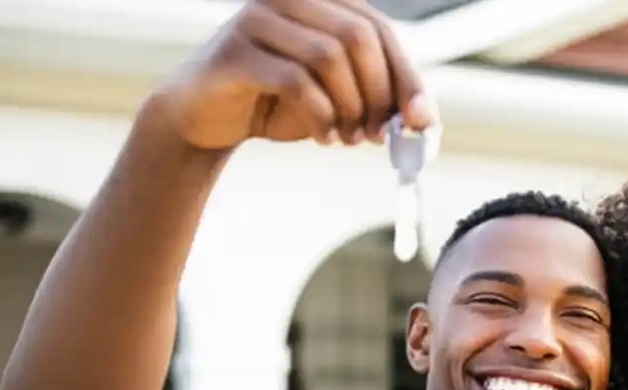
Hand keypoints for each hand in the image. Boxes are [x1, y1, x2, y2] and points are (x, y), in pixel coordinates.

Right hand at [147, 0, 433, 149]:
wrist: (206, 117)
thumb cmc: (278, 103)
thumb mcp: (336, 97)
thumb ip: (375, 98)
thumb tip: (422, 120)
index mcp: (320, 1)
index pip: (378, 28)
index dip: (406, 75)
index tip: (421, 121)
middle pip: (358, 36)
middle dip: (378, 93)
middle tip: (378, 135)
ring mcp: (257, 18)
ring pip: (329, 55)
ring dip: (350, 107)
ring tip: (348, 138)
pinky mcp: (235, 50)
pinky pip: (295, 80)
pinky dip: (320, 116)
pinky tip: (325, 137)